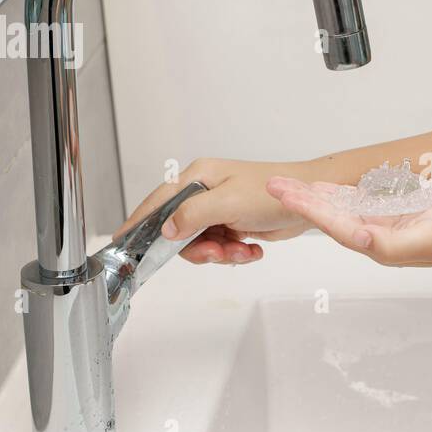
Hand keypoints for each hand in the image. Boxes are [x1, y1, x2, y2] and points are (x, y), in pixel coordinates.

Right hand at [114, 158, 313, 264]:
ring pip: (201, 243)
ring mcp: (221, 209)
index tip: (122, 242)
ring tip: (242, 250)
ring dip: (221, 254)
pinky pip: (221, 247)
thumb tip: (167, 229)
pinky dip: (235, 254)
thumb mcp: (227, 202)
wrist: (310, 200)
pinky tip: (252, 249)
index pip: (158, 201)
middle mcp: (206, 192)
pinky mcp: (235, 224)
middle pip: (180, 230)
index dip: (139, 221)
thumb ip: (192, 215)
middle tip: (217, 252)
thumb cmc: (273, 191)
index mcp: (198, 178)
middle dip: (198, 248)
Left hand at [267, 176, 431, 269]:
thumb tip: (359, 239)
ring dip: (319, 196)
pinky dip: (347, 192)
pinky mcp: (404, 209)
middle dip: (303, 200)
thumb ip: (389, 244)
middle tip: (274, 185)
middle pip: (332, 215)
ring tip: (292, 186)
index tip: (283, 194)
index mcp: (380, 244)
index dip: (307, 207)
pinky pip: (368, 200)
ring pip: (346, 207)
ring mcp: (392, 222)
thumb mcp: (425, 240)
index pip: (334, 224)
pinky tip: (332, 188)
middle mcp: (381, 234)